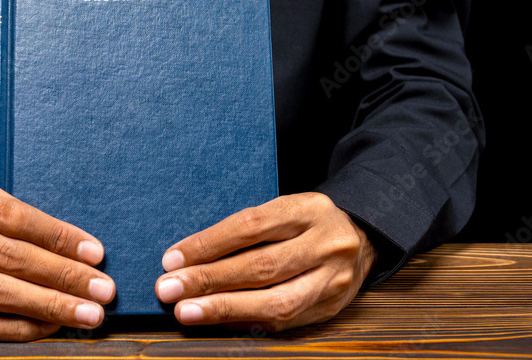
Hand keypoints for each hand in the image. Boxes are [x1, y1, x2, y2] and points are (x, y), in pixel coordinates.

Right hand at [0, 176, 115, 340]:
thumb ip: (23, 218)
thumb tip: (82, 252)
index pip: (17, 219)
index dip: (59, 238)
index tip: (95, 254)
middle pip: (12, 259)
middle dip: (64, 277)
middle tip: (102, 291)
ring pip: (0, 294)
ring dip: (50, 306)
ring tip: (86, 313)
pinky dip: (19, 328)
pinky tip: (49, 325)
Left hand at [154, 192, 376, 330]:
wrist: (363, 236)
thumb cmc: (307, 222)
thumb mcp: (284, 208)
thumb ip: (247, 229)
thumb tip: (188, 257)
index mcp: (309, 209)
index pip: (252, 226)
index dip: (209, 243)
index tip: (172, 258)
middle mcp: (326, 244)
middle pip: (262, 266)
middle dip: (209, 280)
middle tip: (168, 288)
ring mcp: (334, 279)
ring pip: (276, 301)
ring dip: (224, 309)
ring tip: (186, 311)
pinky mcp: (333, 307)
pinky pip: (285, 322)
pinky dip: (246, 322)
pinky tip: (217, 322)